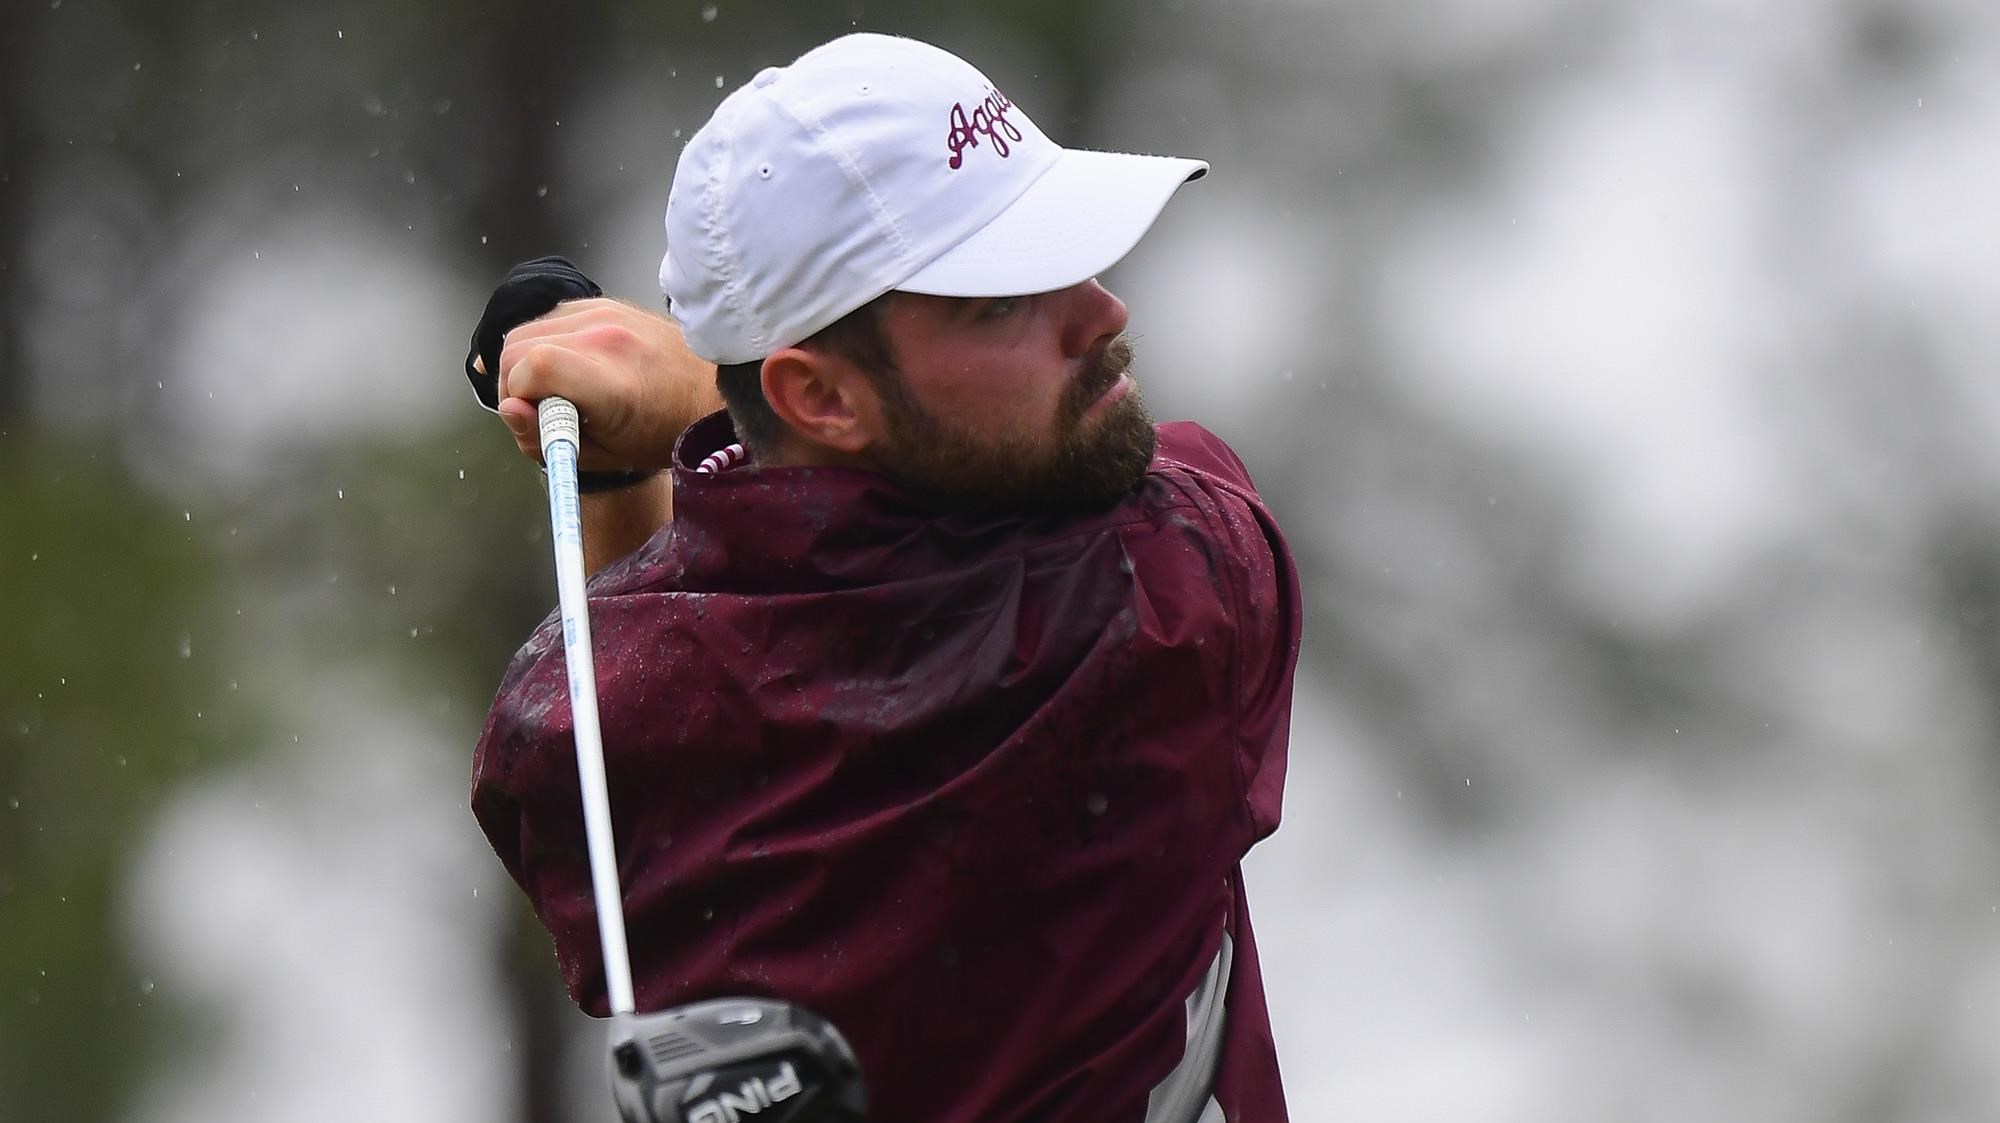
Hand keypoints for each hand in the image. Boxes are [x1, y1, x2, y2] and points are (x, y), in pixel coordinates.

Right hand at [484, 299, 723, 471]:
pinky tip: (568, 368)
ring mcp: (607, 313)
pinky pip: (552, 318)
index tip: (531, 416)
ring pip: (529, 328)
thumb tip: (509, 409)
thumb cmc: (665, 432)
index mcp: (611, 382)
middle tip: (534, 409)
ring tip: (553, 391)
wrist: (713, 396)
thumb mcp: (605, 456)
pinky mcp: (606, 304)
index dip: (517, 395)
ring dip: (525, 360)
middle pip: (518, 344)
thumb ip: (548, 437)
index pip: (532, 366)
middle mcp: (607, 337)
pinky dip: (546, 342)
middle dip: (513, 380)